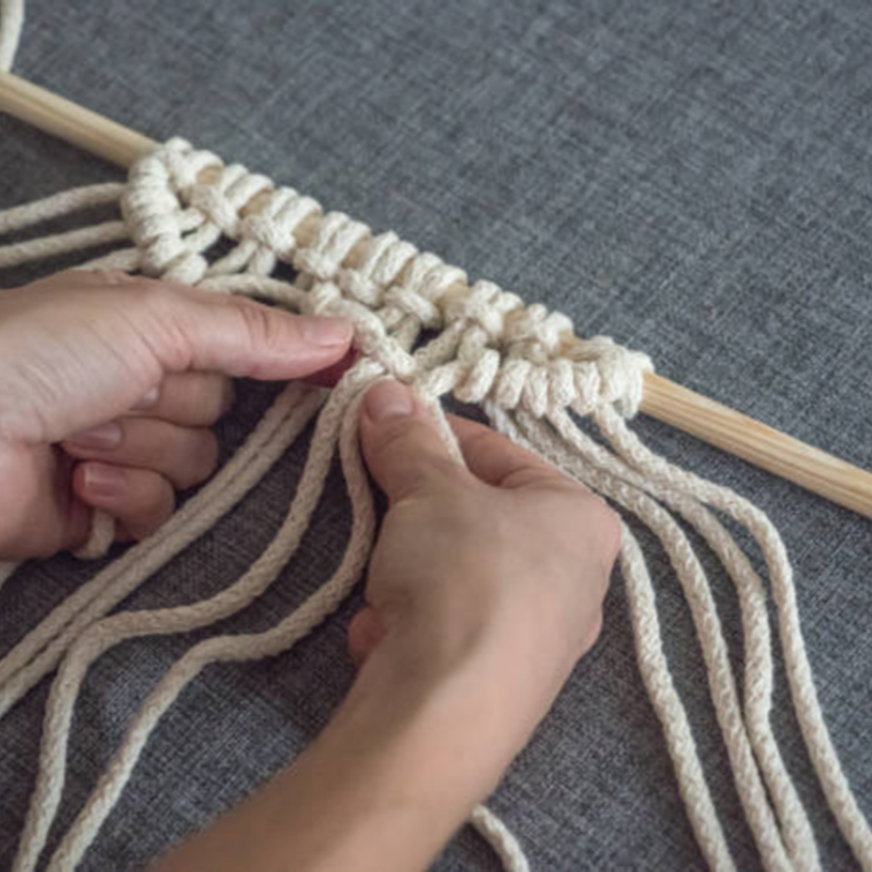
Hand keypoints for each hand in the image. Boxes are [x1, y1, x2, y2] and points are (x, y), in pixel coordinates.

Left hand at [0, 269, 351, 559]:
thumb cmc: (39, 353)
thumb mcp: (155, 318)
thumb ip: (252, 331)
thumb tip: (344, 332)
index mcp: (152, 326)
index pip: (247, 344)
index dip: (288, 359)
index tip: (342, 372)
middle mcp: (142, 383)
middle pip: (222, 411)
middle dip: (174, 405)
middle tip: (120, 390)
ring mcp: (124, 448)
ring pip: (194, 464)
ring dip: (142, 450)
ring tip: (82, 436)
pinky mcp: (104, 509)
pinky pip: (160, 511)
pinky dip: (125, 497)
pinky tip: (81, 481)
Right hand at [350, 380, 619, 794]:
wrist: (445, 713)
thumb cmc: (462, 573)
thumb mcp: (429, 491)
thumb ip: (407, 440)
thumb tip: (383, 389)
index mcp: (580, 518)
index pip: (499, 452)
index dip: (436, 436)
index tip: (386, 428)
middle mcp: (575, 577)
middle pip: (477, 517)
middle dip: (418, 515)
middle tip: (381, 505)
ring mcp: (543, 637)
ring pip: (456, 575)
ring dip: (408, 575)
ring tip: (387, 591)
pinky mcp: (504, 683)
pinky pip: (448, 627)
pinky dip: (411, 625)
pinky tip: (389, 639)